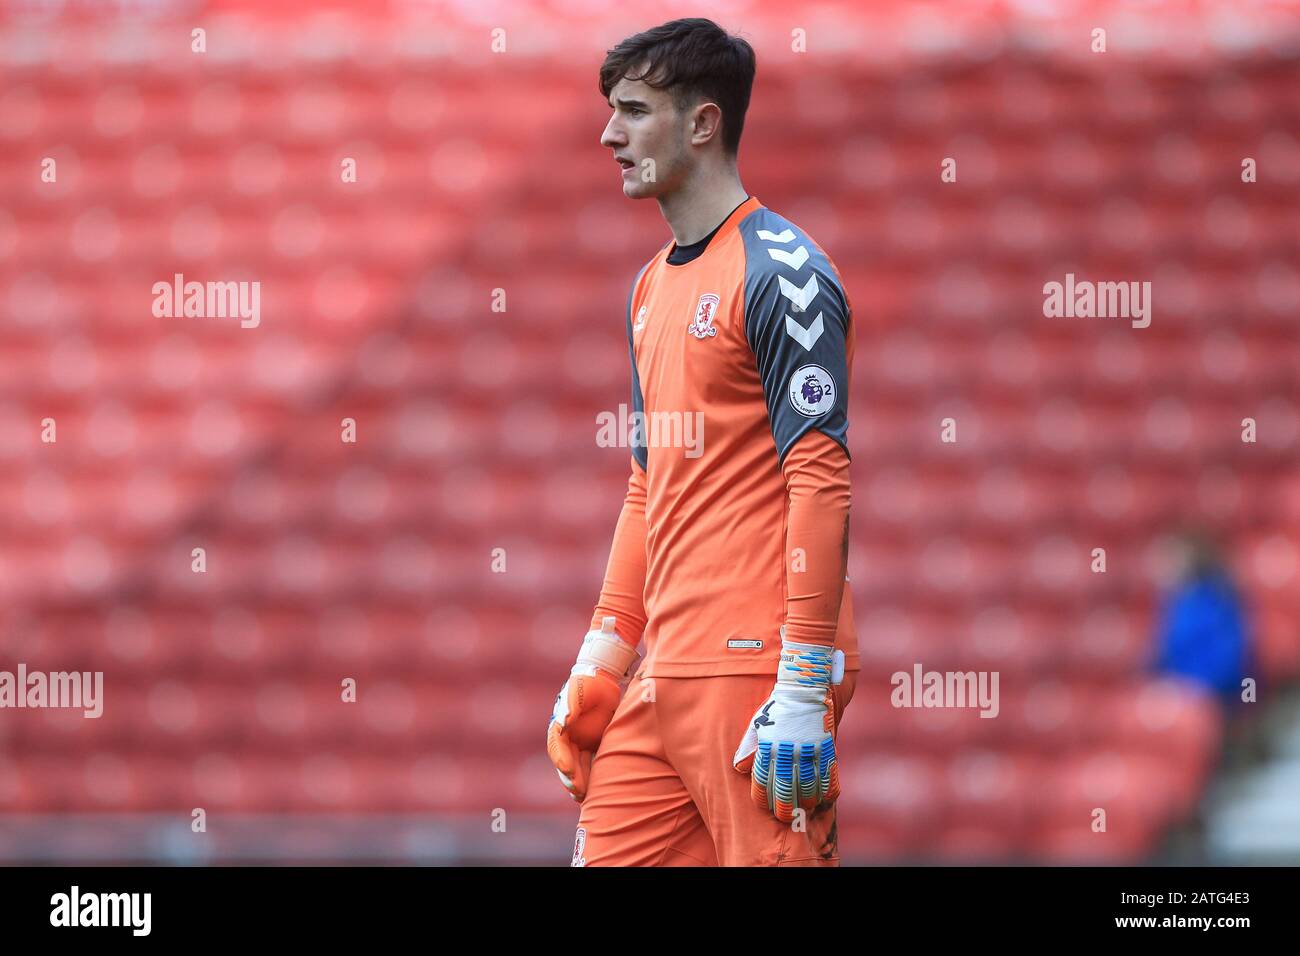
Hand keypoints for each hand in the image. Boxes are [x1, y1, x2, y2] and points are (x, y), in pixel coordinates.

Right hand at [547, 617, 636, 801]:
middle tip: (578, 790)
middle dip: (571, 777)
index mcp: (560, 726)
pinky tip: (593, 790)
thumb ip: (570, 707)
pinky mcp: (593, 743)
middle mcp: (568, 737)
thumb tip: (562, 722)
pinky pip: (590, 763)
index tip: (568, 771)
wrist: (603, 679)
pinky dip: (590, 776)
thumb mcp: (578, 692)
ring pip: (577, 766)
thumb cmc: (588, 684)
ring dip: (579, 781)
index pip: (558, 746)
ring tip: (584, 796)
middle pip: (566, 761)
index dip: (562, 760)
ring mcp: (580, 741)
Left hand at [733, 629, 843, 821]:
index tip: (766, 807)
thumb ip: (749, 748)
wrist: (803, 689)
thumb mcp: (757, 726)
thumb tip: (739, 769)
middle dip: (784, 808)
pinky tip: (824, 798)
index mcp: (768, 747)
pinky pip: (829, 777)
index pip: (763, 781)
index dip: (763, 798)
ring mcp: (809, 751)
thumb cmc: (776, 709)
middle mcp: (788, 751)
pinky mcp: (826, 748)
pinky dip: (827, 791)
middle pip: (785, 790)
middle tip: (785, 817)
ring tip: (804, 809)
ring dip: (806, 802)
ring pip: (808, 788)